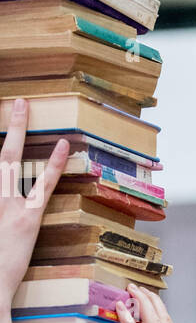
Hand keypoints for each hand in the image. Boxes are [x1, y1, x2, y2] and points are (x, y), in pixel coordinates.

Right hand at [0, 98, 68, 322]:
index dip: (2, 148)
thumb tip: (10, 199)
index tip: (7, 133)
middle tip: (18, 104)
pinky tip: (62, 146)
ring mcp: (6, 205)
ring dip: (17, 131)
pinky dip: (54, 165)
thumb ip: (5, 210)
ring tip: (24, 107)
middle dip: (7, 127)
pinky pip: (43, 185)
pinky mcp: (27, 218)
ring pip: (11, 160)